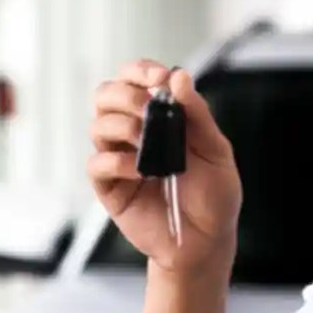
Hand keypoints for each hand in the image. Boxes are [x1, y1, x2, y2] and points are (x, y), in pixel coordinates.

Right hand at [87, 60, 241, 274]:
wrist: (207, 241)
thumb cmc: (214, 195)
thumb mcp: (216, 151)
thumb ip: (197, 115)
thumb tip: (178, 77)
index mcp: (161, 119)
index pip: (136, 80)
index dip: (140, 71)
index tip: (158, 77)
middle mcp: (135, 134)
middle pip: (106, 95)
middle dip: (125, 94)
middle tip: (148, 108)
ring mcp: (120, 159)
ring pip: (98, 125)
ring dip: (123, 126)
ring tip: (148, 143)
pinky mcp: (110, 188)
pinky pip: (97, 164)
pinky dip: (117, 162)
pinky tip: (142, 172)